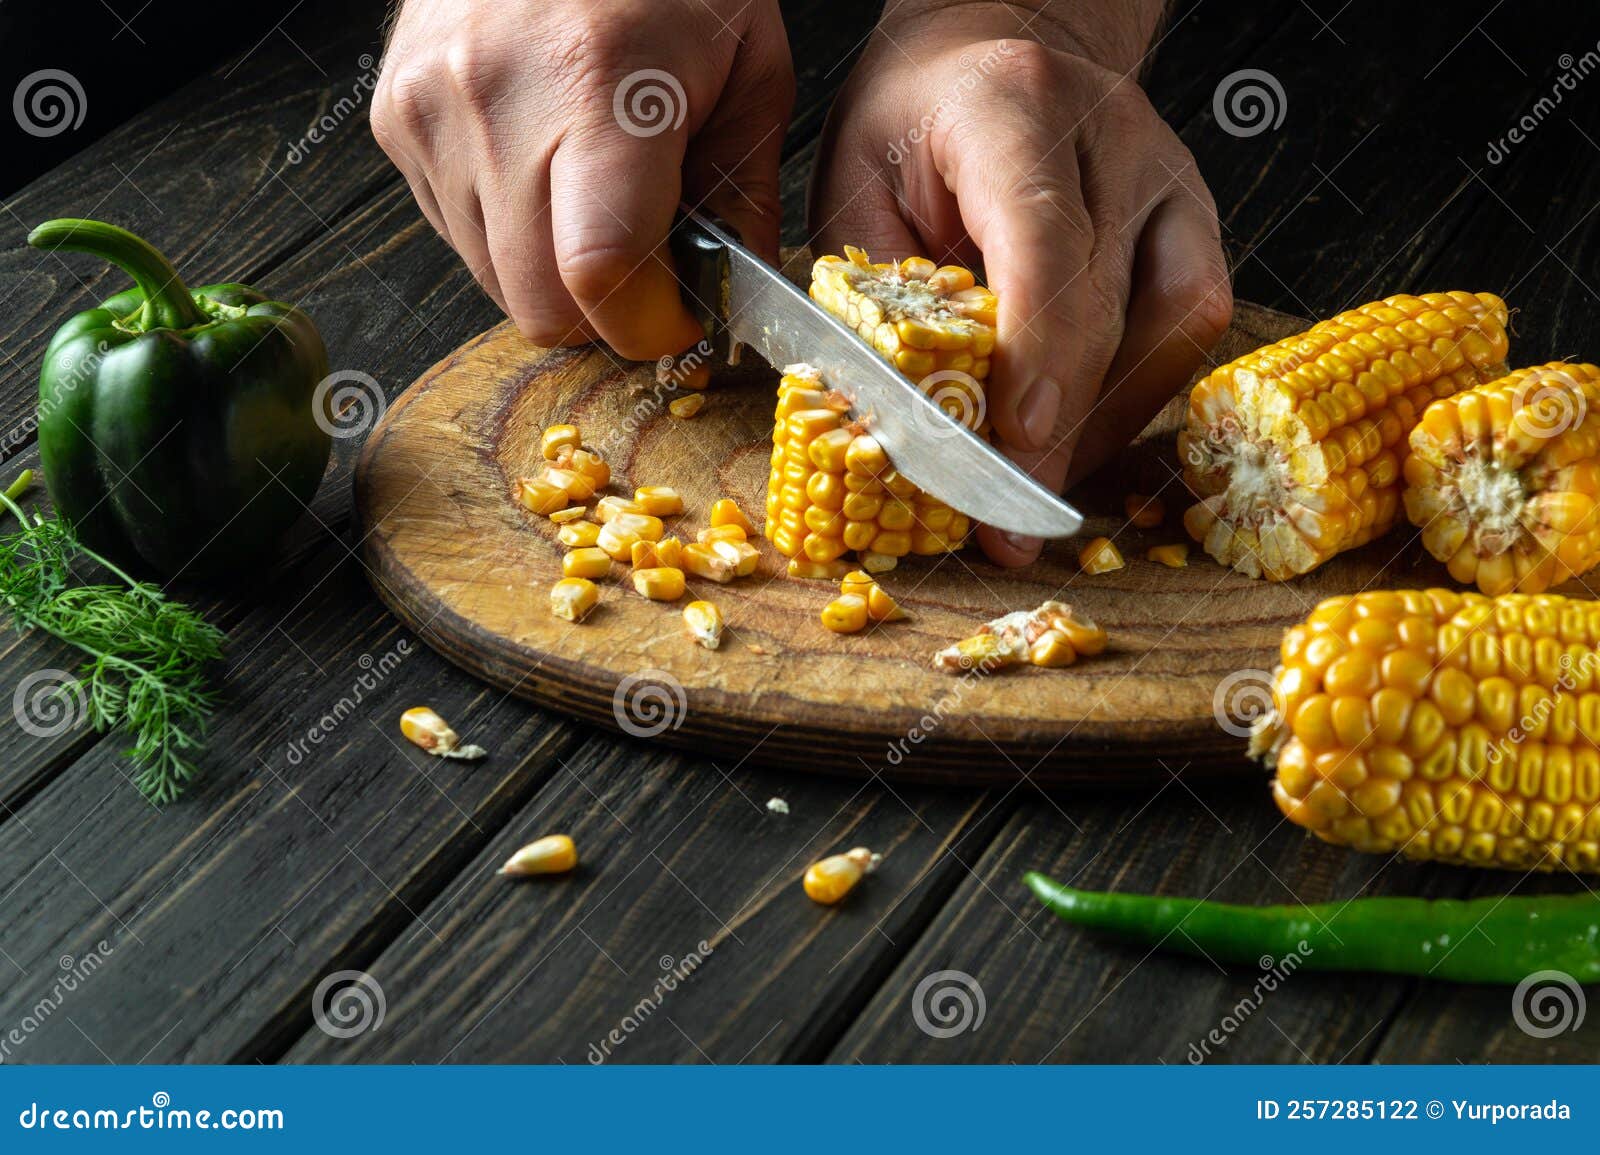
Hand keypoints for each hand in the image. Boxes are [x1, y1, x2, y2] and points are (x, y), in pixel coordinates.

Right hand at [372, 0, 793, 358]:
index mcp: (600, 88)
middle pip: (540, 305)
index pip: (600, 275)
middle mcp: (496, 103)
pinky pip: (456, 232)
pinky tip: (543, 164)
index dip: (647, 326)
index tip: (682, 318)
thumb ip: (745, 195)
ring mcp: (430, 112)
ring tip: (593, 193)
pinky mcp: (393, 117)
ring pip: (494, 280)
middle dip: (604, 314)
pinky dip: (509, 229)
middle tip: (648, 266)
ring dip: (553, 271)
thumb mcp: (751, 68)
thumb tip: (731, 302)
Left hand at [810, 2, 1231, 564]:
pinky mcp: (1198, 223)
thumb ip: (873, 292)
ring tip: (1037, 489)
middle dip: (1062, 427)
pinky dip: (1135, 398)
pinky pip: (1191, 327)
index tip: (1020, 437)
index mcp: (1015, 110)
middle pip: (1113, 302)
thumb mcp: (855, 183)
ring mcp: (1172, 181)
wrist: (1000, 44)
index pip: (1045, 237)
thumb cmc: (915, 119)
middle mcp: (1116, 140)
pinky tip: (1079, 441)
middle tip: (1008, 522)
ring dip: (1106, 425)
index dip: (1039, 347)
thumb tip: (894, 420)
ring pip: (1175, 326)